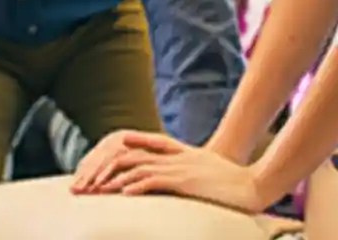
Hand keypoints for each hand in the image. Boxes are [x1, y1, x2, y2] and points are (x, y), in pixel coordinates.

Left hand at [75, 132, 271, 213]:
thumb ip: (177, 168)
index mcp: (174, 150)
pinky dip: (136, 186)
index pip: (134, 143)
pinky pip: (155, 180)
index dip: (110, 154)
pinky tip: (121, 194)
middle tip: (84, 184)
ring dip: (112, 179)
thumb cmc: (227, 182)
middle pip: (127, 155)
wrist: (252, 185)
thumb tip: (155, 179)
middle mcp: (172, 155)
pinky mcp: (185, 181)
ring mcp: (178, 166)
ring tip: (94, 190)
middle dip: (103, 168)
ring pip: (136, 167)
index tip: (91, 167)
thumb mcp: (197, 169)